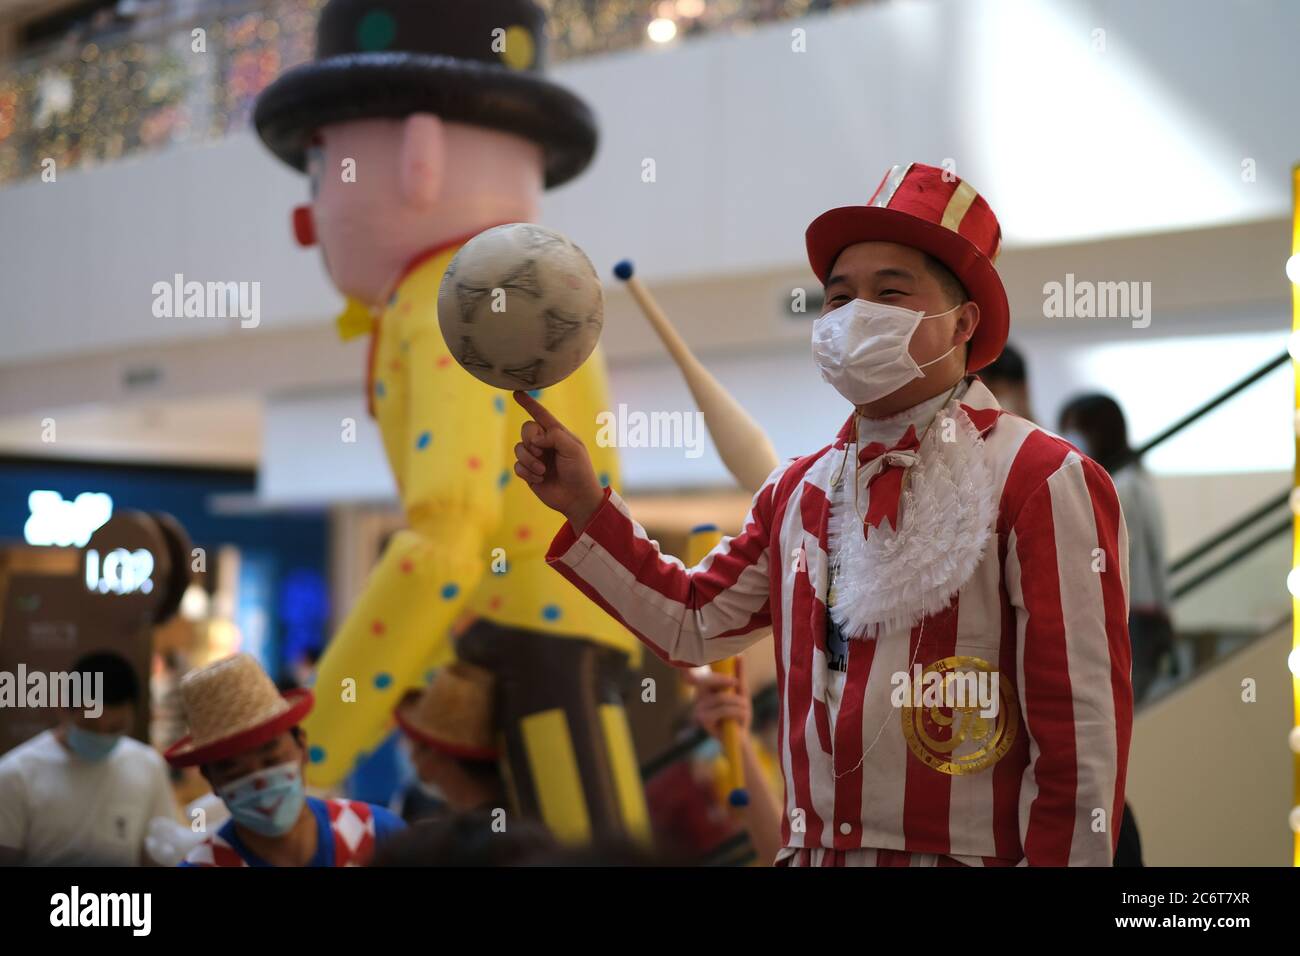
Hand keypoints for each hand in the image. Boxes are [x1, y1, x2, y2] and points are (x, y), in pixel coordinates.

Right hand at [512, 390, 604, 529]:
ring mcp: (536, 458)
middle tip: (541, 453)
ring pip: (518, 448)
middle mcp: (545, 443)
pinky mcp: (529, 473)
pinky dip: (527, 473)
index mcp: (557, 433)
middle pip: (526, 429)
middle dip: (530, 441)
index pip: (541, 414)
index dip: (529, 403)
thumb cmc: (580, 471)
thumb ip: (554, 436)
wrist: (577, 498)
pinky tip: (539, 480)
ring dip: (529, 460)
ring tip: (543, 471)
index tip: (517, 392)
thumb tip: (535, 439)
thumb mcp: (573, 449)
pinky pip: (517, 466)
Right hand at [684, 659, 751, 737]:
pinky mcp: (703, 720)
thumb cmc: (739, 715)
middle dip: (725, 681)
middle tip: (738, 685)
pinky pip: (722, 710)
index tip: (732, 675)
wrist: (739, 740)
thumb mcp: (741, 693)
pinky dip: (737, 712)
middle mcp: (698, 697)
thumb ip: (739, 675)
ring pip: (721, 698)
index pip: (703, 674)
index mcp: (705, 689)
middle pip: (707, 682)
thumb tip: (739, 655)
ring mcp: (698, 709)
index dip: (714, 672)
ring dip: (738, 703)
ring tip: (746, 710)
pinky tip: (742, 718)